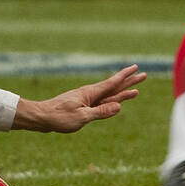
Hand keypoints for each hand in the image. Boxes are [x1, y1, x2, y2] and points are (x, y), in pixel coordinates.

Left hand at [12, 65, 146, 132]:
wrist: (41, 117)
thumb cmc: (59, 118)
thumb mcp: (82, 117)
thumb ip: (101, 112)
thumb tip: (120, 107)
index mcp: (90, 93)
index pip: (112, 83)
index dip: (125, 76)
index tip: (136, 68)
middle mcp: (90, 94)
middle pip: (114, 87)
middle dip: (128, 82)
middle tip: (143, 75)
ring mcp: (86, 100)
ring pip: (109, 96)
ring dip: (122, 93)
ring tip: (135, 91)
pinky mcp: (82, 106)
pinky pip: (102, 103)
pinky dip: (112, 101)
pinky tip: (115, 102)